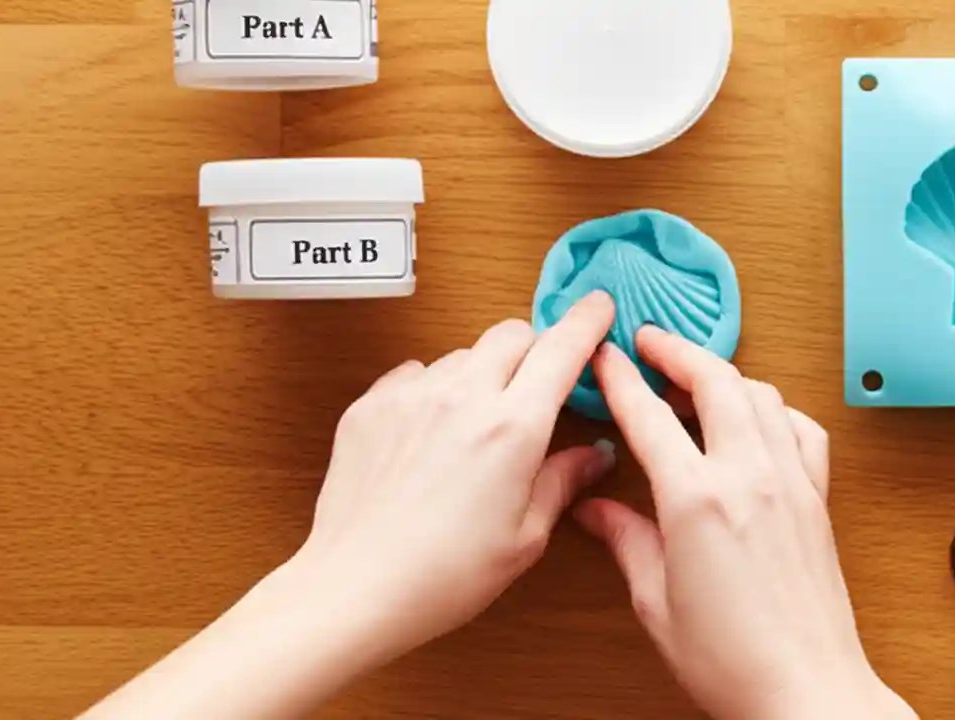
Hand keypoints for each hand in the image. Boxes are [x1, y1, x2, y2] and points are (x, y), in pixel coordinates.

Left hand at [287, 290, 617, 664]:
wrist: (356, 587)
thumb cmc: (445, 575)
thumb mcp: (525, 537)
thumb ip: (562, 482)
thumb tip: (593, 455)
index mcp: (513, 427)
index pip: (561, 348)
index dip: (586, 321)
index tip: (599, 308)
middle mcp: (463, 396)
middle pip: (512, 334)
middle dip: (534, 348)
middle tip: (538, 385)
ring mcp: (411, 395)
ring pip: (463, 354)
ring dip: (482, 373)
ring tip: (476, 426)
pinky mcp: (371, 404)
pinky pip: (414, 374)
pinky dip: (433, 389)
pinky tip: (430, 433)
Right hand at [577, 327, 915, 719]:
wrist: (805, 692)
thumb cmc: (731, 662)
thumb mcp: (656, 602)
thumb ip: (627, 542)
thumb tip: (595, 511)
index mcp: (697, 501)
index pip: (649, 416)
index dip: (622, 378)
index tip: (606, 355)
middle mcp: (749, 477)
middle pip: (716, 380)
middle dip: (678, 350)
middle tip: (650, 342)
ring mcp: (790, 483)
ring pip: (762, 395)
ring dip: (725, 374)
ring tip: (695, 378)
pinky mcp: (816, 500)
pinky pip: (802, 430)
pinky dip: (776, 410)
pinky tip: (757, 421)